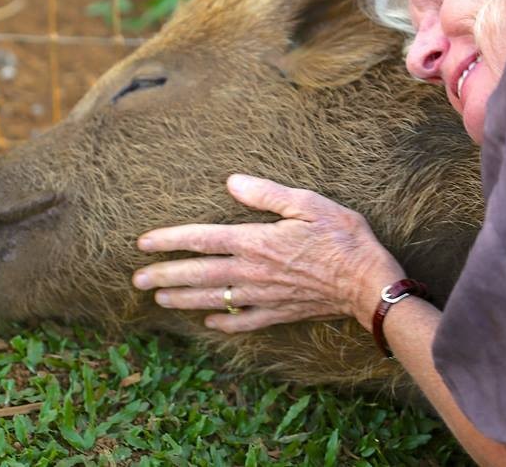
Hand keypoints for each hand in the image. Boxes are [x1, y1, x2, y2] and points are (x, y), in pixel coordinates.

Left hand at [131, 174, 405, 332]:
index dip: (170, 240)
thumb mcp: (308, 203)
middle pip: (199, 273)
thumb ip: (267, 193)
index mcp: (257, 241)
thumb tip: (232, 182)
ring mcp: (264, 296)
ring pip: (213, 299)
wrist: (368, 284)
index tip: (143, 244)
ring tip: (160, 299)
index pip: (203, 239)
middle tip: (137, 280)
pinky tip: (209, 323)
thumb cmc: (343, 238)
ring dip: (183, 299)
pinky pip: (243, 321)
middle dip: (165, 275)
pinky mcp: (279, 313)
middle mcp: (253, 271)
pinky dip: (223, 323)